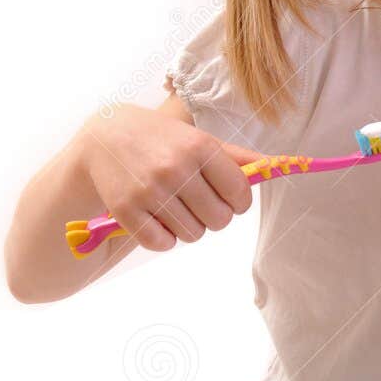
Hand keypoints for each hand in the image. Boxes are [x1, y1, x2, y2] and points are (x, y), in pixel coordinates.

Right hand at [76, 104, 265, 251]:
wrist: (107, 136)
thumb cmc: (162, 138)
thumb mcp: (199, 139)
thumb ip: (236, 157)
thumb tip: (274, 167)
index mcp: (200, 147)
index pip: (240, 193)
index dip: (240, 202)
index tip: (230, 198)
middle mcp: (176, 168)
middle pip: (219, 220)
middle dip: (216, 216)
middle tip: (201, 203)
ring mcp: (150, 191)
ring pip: (192, 234)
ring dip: (190, 227)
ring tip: (178, 207)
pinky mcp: (126, 211)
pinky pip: (162, 244)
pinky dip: (165, 238)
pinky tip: (159, 218)